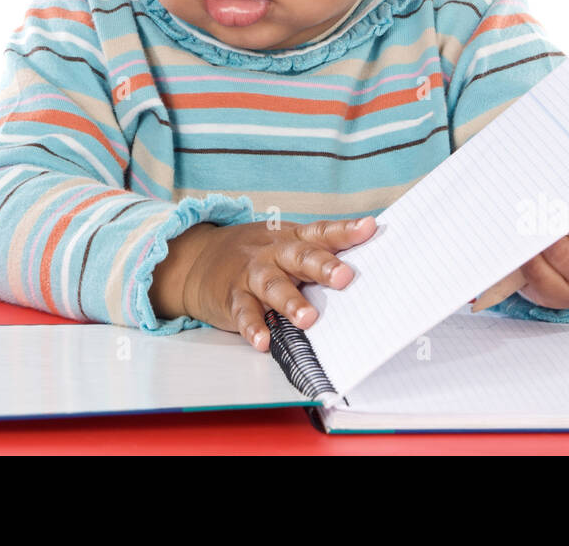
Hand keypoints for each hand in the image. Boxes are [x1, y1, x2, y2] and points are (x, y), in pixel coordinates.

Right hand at [176, 217, 376, 350]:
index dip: (345, 230)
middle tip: (344, 278)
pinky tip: (264, 341)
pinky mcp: (233, 297)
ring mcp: (252, 275)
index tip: (369, 228)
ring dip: (290, 302)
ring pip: (272, 285)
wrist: (199, 259)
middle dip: (323, 266)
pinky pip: (244, 312)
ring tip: (308, 319)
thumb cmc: (257, 255)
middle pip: (299, 256)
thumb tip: (368, 261)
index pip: (321, 232)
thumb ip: (319, 252)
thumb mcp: (285, 244)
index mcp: (291, 239)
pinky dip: (253, 327)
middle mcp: (273, 253)